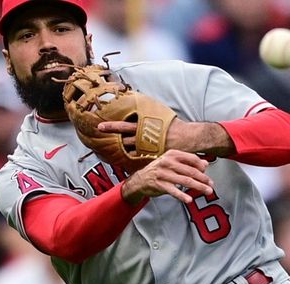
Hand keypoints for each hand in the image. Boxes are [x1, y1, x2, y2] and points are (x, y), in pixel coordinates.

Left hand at [97, 119, 231, 156]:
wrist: (190, 137)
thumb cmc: (177, 127)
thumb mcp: (163, 120)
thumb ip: (151, 121)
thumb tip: (144, 116)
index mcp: (146, 125)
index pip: (126, 124)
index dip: (113, 125)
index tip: (100, 125)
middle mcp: (146, 134)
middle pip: (125, 132)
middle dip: (112, 131)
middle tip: (99, 129)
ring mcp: (150, 144)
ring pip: (132, 146)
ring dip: (123, 147)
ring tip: (111, 148)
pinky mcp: (156, 153)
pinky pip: (143, 158)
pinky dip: (135, 160)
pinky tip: (128, 162)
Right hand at [121, 150, 213, 203]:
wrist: (140, 179)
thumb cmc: (160, 170)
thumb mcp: (173, 163)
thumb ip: (189, 163)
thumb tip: (205, 164)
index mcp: (172, 154)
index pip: (192, 159)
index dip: (202, 166)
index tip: (207, 173)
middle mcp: (168, 162)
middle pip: (191, 171)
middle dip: (204, 179)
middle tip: (211, 185)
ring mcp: (163, 174)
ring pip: (186, 181)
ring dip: (199, 187)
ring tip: (207, 191)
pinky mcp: (160, 185)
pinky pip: (174, 191)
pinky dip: (182, 196)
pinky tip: (189, 199)